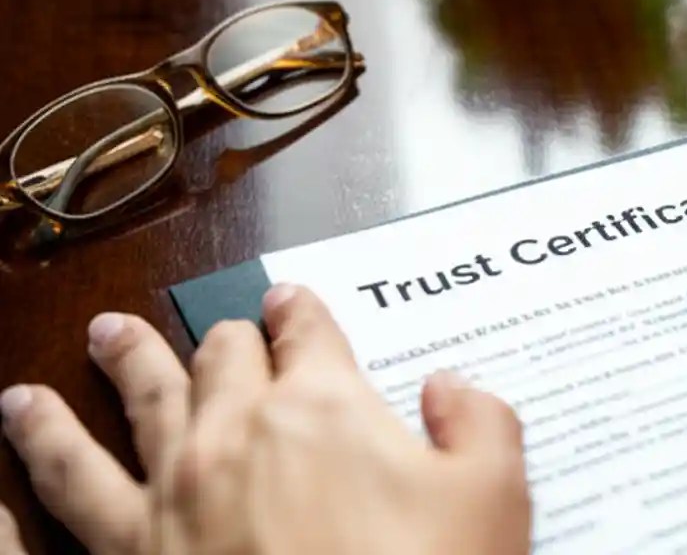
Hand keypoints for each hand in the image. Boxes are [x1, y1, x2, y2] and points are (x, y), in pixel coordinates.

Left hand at [0, 285, 530, 554]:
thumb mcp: (493, 499)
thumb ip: (481, 424)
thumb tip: (452, 388)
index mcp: (324, 408)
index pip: (309, 332)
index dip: (302, 310)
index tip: (291, 303)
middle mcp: (240, 433)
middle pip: (220, 357)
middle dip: (222, 335)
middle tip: (215, 326)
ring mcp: (176, 492)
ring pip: (137, 404)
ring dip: (119, 362)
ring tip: (101, 337)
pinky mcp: (130, 553)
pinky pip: (69, 492)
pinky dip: (41, 452)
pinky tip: (20, 429)